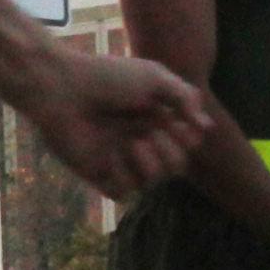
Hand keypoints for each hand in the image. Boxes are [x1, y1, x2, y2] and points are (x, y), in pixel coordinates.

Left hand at [25, 46, 215, 198]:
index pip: (187, 142)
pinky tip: (111, 157)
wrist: (63, 89)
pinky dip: (123, 176)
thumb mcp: (154, 77)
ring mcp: (119, 159)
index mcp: (154, 118)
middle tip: (151, 132)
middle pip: (176, 166)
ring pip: (153, 182)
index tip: (182, 124)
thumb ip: (185, 98)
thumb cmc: (107, 77)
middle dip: (172, 152)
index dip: (190, 138)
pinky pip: (123, 192)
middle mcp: (140, 139)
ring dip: (151, 164)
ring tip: (132, 143)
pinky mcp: (98, 173)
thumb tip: (205, 127)